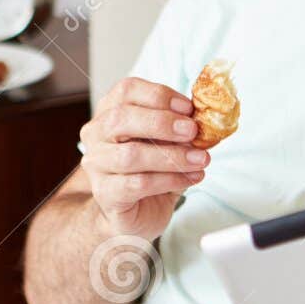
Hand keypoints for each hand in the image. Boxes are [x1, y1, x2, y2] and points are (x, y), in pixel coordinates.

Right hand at [79, 77, 208, 238]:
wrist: (137, 213)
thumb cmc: (151, 171)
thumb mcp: (168, 142)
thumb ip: (181, 127)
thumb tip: (208, 118)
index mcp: (111, 111)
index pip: (126, 90)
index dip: (159, 95)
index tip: (189, 108)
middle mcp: (96, 134)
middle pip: (121, 118)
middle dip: (162, 123)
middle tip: (193, 131)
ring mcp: (96, 165)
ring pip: (131, 155)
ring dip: (172, 156)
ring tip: (200, 160)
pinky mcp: (105, 194)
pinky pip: (137, 184)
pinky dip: (169, 180)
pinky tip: (190, 178)